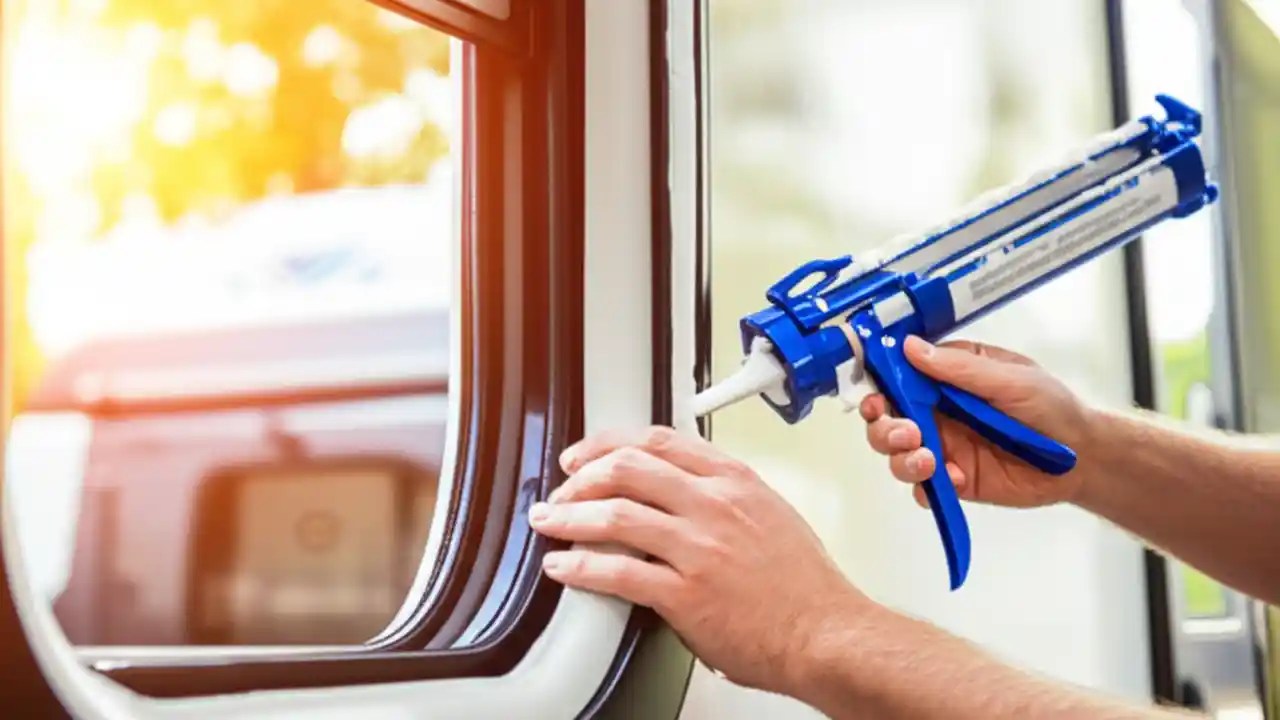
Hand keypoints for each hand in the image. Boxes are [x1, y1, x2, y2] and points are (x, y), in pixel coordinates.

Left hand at [528, 427, 870, 696]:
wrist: (826, 634)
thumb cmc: (803, 585)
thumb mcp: (769, 513)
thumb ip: (722, 495)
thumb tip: (677, 490)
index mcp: (734, 481)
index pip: (657, 440)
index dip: (608, 443)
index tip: (586, 455)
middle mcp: (714, 505)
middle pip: (627, 468)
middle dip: (581, 477)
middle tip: (561, 491)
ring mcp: (699, 548)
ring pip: (614, 515)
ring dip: (568, 517)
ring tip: (549, 522)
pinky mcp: (686, 594)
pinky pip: (618, 572)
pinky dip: (580, 568)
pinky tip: (563, 569)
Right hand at [860, 336, 1094, 508]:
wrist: (1082, 457)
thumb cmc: (1050, 407)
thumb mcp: (1009, 379)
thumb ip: (959, 368)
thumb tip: (909, 347)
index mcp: (946, 380)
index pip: (898, 379)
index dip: (879, 388)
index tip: (876, 399)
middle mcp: (937, 413)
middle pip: (887, 421)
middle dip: (885, 429)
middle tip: (907, 434)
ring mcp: (944, 449)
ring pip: (898, 456)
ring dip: (902, 459)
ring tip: (928, 460)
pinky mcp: (954, 481)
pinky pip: (925, 488)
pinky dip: (929, 487)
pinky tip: (956, 480)